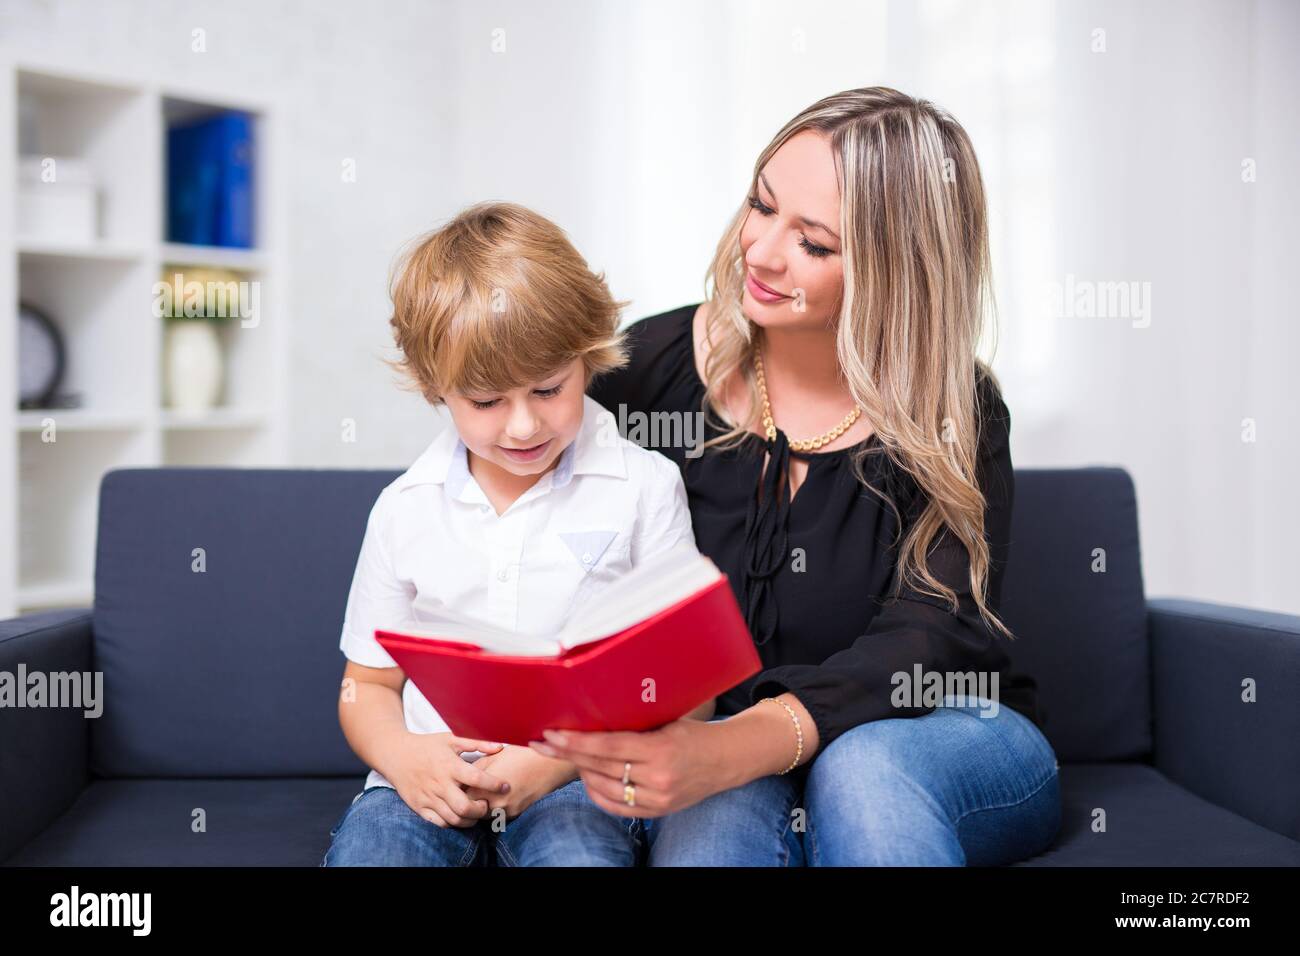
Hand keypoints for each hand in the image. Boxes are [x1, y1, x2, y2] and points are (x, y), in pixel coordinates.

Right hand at [386, 733, 511, 827]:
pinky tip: (459, 815)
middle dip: (482, 810)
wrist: (396, 754)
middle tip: (487, 804)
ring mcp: (428, 797)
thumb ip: (477, 743)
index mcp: (449, 765)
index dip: (494, 784)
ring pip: (453, 819)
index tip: (505, 786)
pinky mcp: (419, 807)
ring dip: (470, 820)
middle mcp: (439, 783)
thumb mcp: (451, 739)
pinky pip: (439, 823)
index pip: (476, 778)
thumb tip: (501, 747)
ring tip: (475, 811)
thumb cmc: (427, 745)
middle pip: (465, 807)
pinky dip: (452, 823)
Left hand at [462, 745, 576, 822]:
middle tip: (471, 789)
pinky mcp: (516, 814)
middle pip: (472, 810)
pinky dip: (497, 808)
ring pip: (485, 815)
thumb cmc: (523, 754)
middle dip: (470, 801)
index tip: (461, 784)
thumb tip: (464, 774)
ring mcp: (506, 811)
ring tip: (487, 792)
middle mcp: (494, 803)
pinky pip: (500, 816)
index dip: (460, 790)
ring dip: (483, 806)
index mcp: (485, 787)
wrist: (550, 764)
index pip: (462, 797)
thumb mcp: (495, 755)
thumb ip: (477, 767)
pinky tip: (501, 795)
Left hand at [527, 718, 724, 818]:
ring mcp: (657, 799)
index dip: (575, 741)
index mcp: (660, 749)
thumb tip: (592, 715)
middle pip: (600, 768)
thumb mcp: (666, 721)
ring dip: (580, 771)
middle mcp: (657, 778)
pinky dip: (596, 791)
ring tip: (566, 755)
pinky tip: (587, 777)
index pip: (607, 747)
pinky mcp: (657, 812)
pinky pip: (615, 806)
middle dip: (568, 754)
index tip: (551, 734)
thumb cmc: (693, 733)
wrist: (726, 760)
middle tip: (544, 742)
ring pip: (603, 788)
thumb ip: (634, 723)